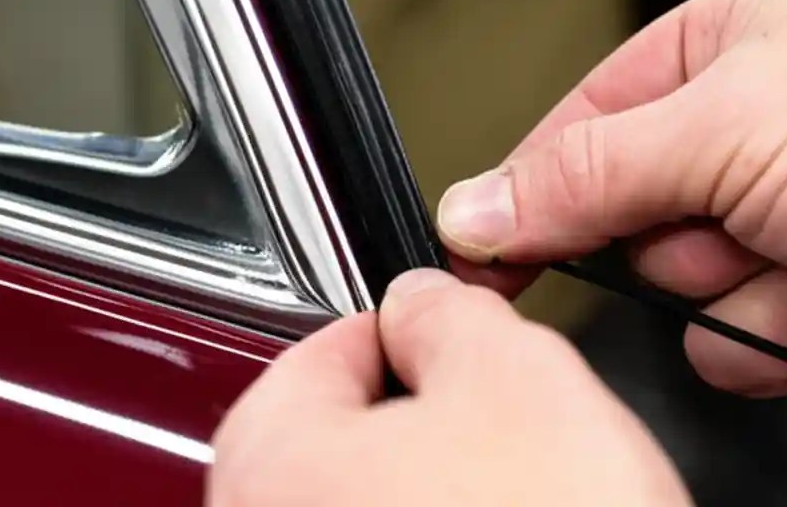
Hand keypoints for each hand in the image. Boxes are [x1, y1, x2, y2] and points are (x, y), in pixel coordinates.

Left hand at [208, 269, 691, 506]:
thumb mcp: (514, 380)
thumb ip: (450, 314)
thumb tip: (424, 299)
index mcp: (271, 457)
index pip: (326, 345)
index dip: (413, 329)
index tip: (460, 336)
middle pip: (349, 440)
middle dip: (437, 425)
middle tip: (515, 433)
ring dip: (453, 496)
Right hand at [436, 0, 786, 427]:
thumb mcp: (725, 125)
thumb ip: (587, 172)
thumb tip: (477, 203)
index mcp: (739, 36)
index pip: (592, 112)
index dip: (536, 179)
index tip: (481, 238)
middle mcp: (762, 120)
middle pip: (628, 207)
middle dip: (669, 233)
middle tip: (715, 220)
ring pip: (676, 286)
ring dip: (733, 286)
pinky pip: (731, 341)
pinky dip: (776, 334)